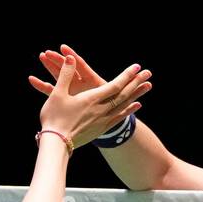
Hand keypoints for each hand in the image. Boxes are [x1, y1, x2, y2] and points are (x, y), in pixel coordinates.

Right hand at [31, 52, 152, 147]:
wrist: (56, 143)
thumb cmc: (54, 117)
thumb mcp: (57, 93)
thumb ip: (66, 74)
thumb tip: (71, 58)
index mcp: (92, 100)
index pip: (114, 85)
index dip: (126, 75)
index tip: (137, 67)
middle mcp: (101, 110)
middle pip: (123, 94)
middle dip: (136, 83)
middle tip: (148, 74)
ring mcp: (102, 121)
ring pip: (124, 106)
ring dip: (136, 95)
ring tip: (147, 87)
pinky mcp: (100, 130)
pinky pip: (119, 118)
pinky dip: (129, 110)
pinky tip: (136, 106)